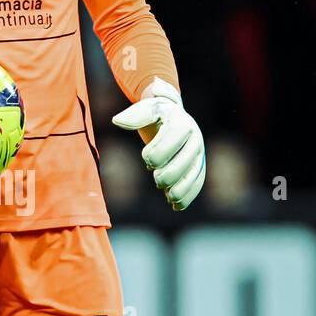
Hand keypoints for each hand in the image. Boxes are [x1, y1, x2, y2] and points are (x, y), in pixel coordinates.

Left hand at [111, 77, 205, 210]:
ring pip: (193, 176)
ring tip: (169, 197)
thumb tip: (117, 121)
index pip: (171, 141)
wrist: (172, 117)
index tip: (146, 158)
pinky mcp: (199, 166)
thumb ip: (134, 116)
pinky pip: (197, 183)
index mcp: (181, 123)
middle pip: (184, 163)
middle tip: (156, 177)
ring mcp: (199, 153)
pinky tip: (176, 205)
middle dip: (167, 174)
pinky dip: (187, 196)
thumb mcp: (145, 110)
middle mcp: (195, 138)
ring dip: (180, 190)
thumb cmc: (155, 115)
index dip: (156, 154)